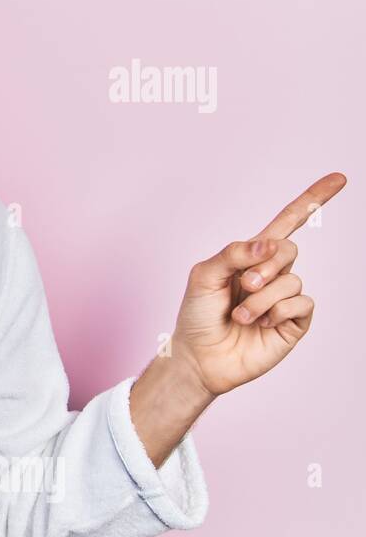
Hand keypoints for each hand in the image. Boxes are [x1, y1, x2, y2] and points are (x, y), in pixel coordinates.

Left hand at [171, 172, 346, 396]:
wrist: (198, 357)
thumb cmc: (197, 316)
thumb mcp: (204, 276)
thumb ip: (233, 253)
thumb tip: (269, 244)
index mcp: (250, 257)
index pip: (286, 223)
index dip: (312, 201)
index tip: (339, 179)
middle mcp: (271, 275)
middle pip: (289, 249)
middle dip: (265, 265)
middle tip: (243, 285)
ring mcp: (284, 299)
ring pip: (292, 280)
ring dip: (261, 298)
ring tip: (240, 315)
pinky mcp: (294, 323)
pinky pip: (301, 303)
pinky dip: (278, 311)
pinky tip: (260, 323)